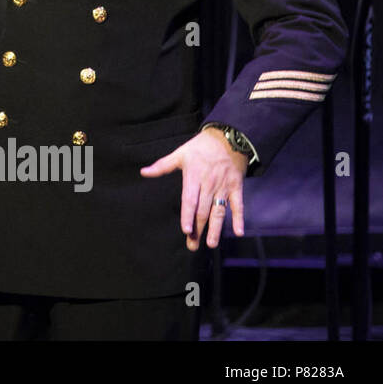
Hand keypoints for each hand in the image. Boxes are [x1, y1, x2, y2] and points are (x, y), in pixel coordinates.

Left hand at [140, 129, 247, 249]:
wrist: (228, 138)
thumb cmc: (200, 147)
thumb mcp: (180, 154)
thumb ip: (162, 166)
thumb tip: (144, 172)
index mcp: (194, 177)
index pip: (190, 200)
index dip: (188, 215)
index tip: (186, 230)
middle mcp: (209, 185)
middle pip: (203, 210)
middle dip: (198, 229)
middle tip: (192, 245)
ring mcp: (223, 187)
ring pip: (219, 211)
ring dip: (216, 229)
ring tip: (211, 244)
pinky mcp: (236, 188)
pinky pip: (238, 205)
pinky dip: (239, 218)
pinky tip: (239, 232)